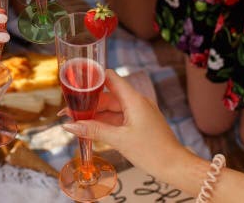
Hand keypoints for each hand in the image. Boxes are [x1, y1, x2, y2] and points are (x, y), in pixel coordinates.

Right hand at [61, 70, 189, 177]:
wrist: (175, 166)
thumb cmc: (152, 151)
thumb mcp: (119, 140)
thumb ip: (93, 130)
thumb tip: (70, 126)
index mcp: (134, 99)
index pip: (110, 77)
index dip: (92, 78)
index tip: (75, 83)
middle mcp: (136, 102)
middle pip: (107, 95)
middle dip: (88, 103)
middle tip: (68, 113)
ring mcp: (138, 112)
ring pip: (111, 108)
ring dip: (95, 115)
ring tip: (75, 122)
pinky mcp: (139, 123)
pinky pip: (118, 118)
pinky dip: (104, 122)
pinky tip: (91, 129)